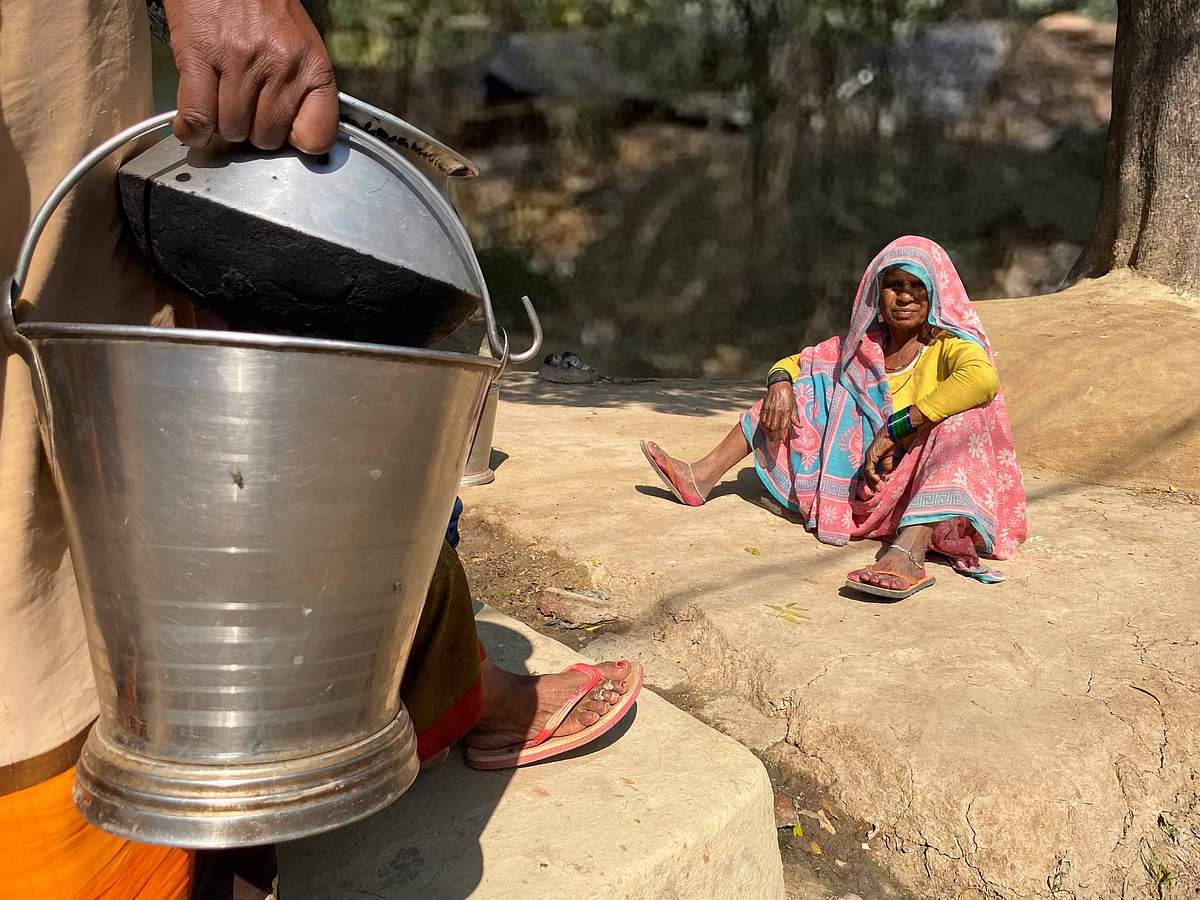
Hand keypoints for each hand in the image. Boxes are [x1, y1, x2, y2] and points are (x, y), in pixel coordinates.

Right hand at [163, 0, 338, 152]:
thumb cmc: (262, 6)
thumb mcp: (300, 46)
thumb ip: (302, 89)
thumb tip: (293, 137)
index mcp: (313, 66)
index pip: (317, 137)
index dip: (297, 142)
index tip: (285, 133)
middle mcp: (281, 66)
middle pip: (267, 139)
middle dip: (252, 131)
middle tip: (244, 108)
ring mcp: (240, 62)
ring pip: (231, 131)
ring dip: (221, 125)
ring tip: (220, 100)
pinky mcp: (200, 55)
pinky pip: (197, 117)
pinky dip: (192, 130)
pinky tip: (194, 125)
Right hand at [760, 381, 800, 444]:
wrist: (780, 385)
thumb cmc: (788, 396)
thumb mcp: (794, 406)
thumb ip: (795, 418)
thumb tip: (800, 427)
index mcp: (786, 411)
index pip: (784, 426)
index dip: (782, 434)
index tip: (782, 441)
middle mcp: (777, 411)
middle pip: (775, 427)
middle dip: (774, 436)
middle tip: (775, 442)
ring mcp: (770, 409)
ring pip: (768, 424)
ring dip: (769, 432)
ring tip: (770, 438)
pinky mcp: (765, 407)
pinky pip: (763, 418)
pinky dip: (763, 425)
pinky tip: (765, 429)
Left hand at [861, 426, 897, 492]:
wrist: (891, 434)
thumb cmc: (890, 443)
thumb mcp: (888, 456)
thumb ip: (887, 464)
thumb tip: (886, 471)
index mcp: (871, 457)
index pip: (868, 471)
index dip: (871, 480)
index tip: (877, 487)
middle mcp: (868, 457)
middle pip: (866, 474)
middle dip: (870, 483)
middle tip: (876, 491)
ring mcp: (868, 456)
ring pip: (866, 473)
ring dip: (872, 482)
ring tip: (877, 488)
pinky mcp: (871, 456)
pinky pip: (869, 469)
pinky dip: (872, 476)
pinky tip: (877, 480)